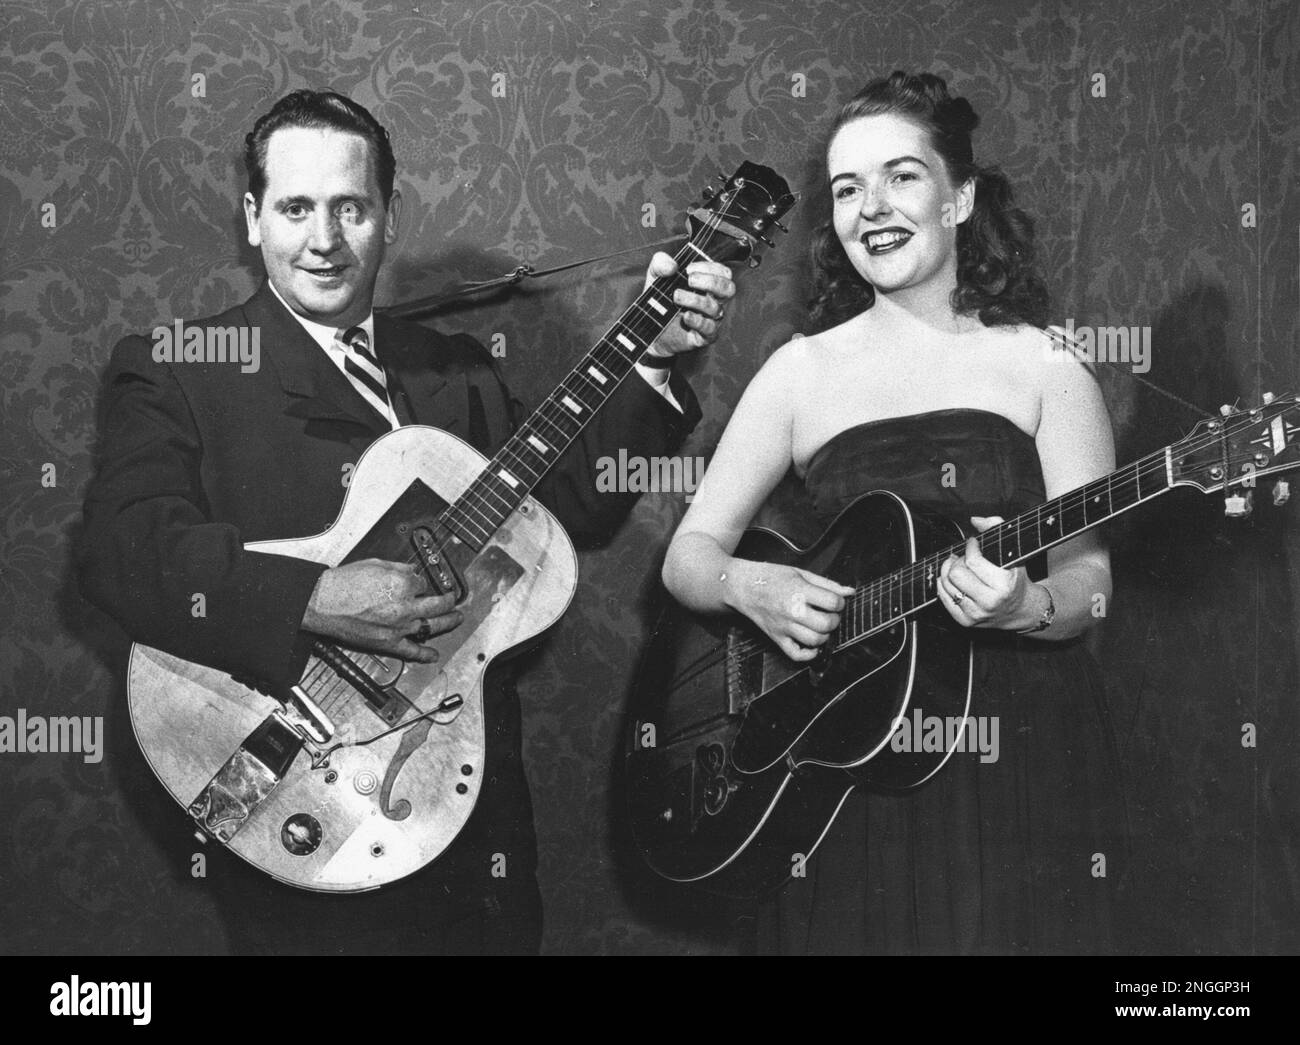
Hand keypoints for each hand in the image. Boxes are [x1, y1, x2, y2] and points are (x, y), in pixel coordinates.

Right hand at [302, 558, 461, 661]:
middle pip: (438, 604)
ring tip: (457, 619)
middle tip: (454, 599)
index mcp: (403, 584)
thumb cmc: (343, 583)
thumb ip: (399, 568)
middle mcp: (405, 606)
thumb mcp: (375, 564)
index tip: (421, 582)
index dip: (422, 581)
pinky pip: (411, 651)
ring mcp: (398, 626)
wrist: (321, 602)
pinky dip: (424, 654)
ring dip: (448, 622)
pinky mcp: (387, 642)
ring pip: (431, 626)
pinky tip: (434, 655)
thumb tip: (412, 571)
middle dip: (449, 600)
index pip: (423, 582)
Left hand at [643, 252, 734, 356]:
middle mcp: (713, 300)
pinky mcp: (703, 336)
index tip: (689, 269)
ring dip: (695, 300)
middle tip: (690, 280)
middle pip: (728, 288)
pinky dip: (698, 321)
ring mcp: (710, 319)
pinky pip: (710, 329)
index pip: (723, 273)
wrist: (649, 328)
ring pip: (715, 308)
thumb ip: (661, 263)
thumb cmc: (659, 300)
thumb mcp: (656, 276)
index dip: (709, 268)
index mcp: (708, 285)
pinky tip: (686, 316)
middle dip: (711, 282)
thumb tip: (672, 266)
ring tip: (676, 296)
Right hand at [727, 560, 854, 662]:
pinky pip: (796, 655)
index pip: (833, 603)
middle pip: (826, 624)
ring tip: (820, 626)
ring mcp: (784, 627)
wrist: (742, 586)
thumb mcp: (800, 573)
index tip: (834, 601)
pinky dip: (809, 655)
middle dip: (834, 620)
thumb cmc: (770, 577)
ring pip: (815, 641)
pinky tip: (813, 646)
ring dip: (824, 635)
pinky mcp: (776, 637)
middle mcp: (792, 611)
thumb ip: (827, 584)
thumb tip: (849, 592)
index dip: (839, 602)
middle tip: (828, 614)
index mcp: (799, 591)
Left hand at [936, 516, 1036, 629]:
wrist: (1021, 610)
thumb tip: (974, 520)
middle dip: (958, 560)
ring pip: (946, 584)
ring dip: (949, 570)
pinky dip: (944, 584)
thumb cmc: (1015, 579)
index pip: (973, 561)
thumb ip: (996, 528)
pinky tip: (954, 579)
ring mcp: (976, 614)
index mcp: (1004, 585)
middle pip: (956, 573)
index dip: (970, 547)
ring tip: (959, 566)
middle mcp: (989, 601)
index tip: (973, 543)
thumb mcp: (1013, 553)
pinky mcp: (965, 621)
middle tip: (965, 557)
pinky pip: (943, 597)